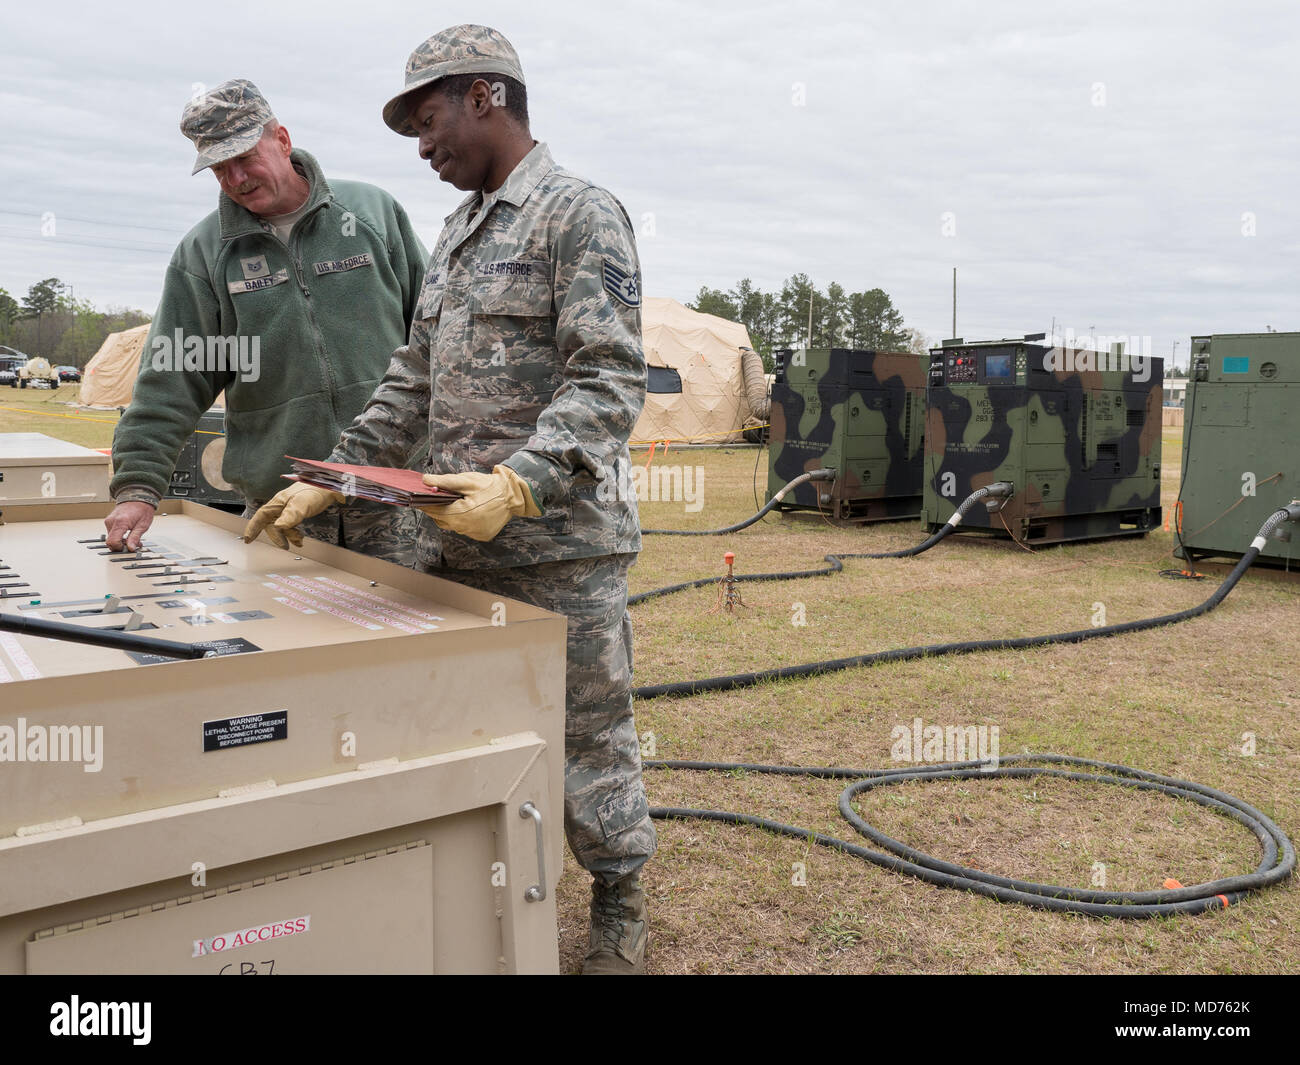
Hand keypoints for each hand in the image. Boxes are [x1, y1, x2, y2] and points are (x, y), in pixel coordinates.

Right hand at [105, 501, 155, 551]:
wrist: (138, 498)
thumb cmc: (142, 510)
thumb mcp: (143, 526)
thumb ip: (135, 538)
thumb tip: (131, 548)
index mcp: (120, 522)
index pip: (113, 541)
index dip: (120, 548)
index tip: (128, 549)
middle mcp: (111, 521)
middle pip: (110, 541)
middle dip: (120, 546)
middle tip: (132, 545)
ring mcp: (109, 521)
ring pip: (110, 538)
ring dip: (120, 542)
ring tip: (131, 539)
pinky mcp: (109, 521)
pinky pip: (111, 533)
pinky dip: (118, 537)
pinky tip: (127, 535)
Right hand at [242, 482, 344, 549]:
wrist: (332, 485)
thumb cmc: (316, 490)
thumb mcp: (303, 503)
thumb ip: (290, 515)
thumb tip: (278, 527)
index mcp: (279, 502)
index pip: (261, 515)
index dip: (253, 527)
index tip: (248, 539)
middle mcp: (282, 505)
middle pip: (271, 524)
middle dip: (277, 536)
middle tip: (285, 546)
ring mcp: (289, 508)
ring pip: (282, 526)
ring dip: (288, 536)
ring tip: (299, 541)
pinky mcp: (298, 511)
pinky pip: (290, 525)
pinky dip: (294, 534)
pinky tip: (300, 539)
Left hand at [420, 465, 540, 541]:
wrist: (513, 494)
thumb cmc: (488, 485)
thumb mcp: (466, 481)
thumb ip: (444, 482)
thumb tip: (425, 481)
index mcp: (463, 514)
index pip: (436, 511)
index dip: (426, 504)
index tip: (418, 500)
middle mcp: (468, 528)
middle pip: (443, 520)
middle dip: (438, 510)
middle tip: (436, 499)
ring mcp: (476, 534)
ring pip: (454, 526)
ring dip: (451, 516)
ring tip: (454, 504)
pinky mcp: (482, 536)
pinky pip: (466, 530)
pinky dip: (463, 522)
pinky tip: (468, 511)